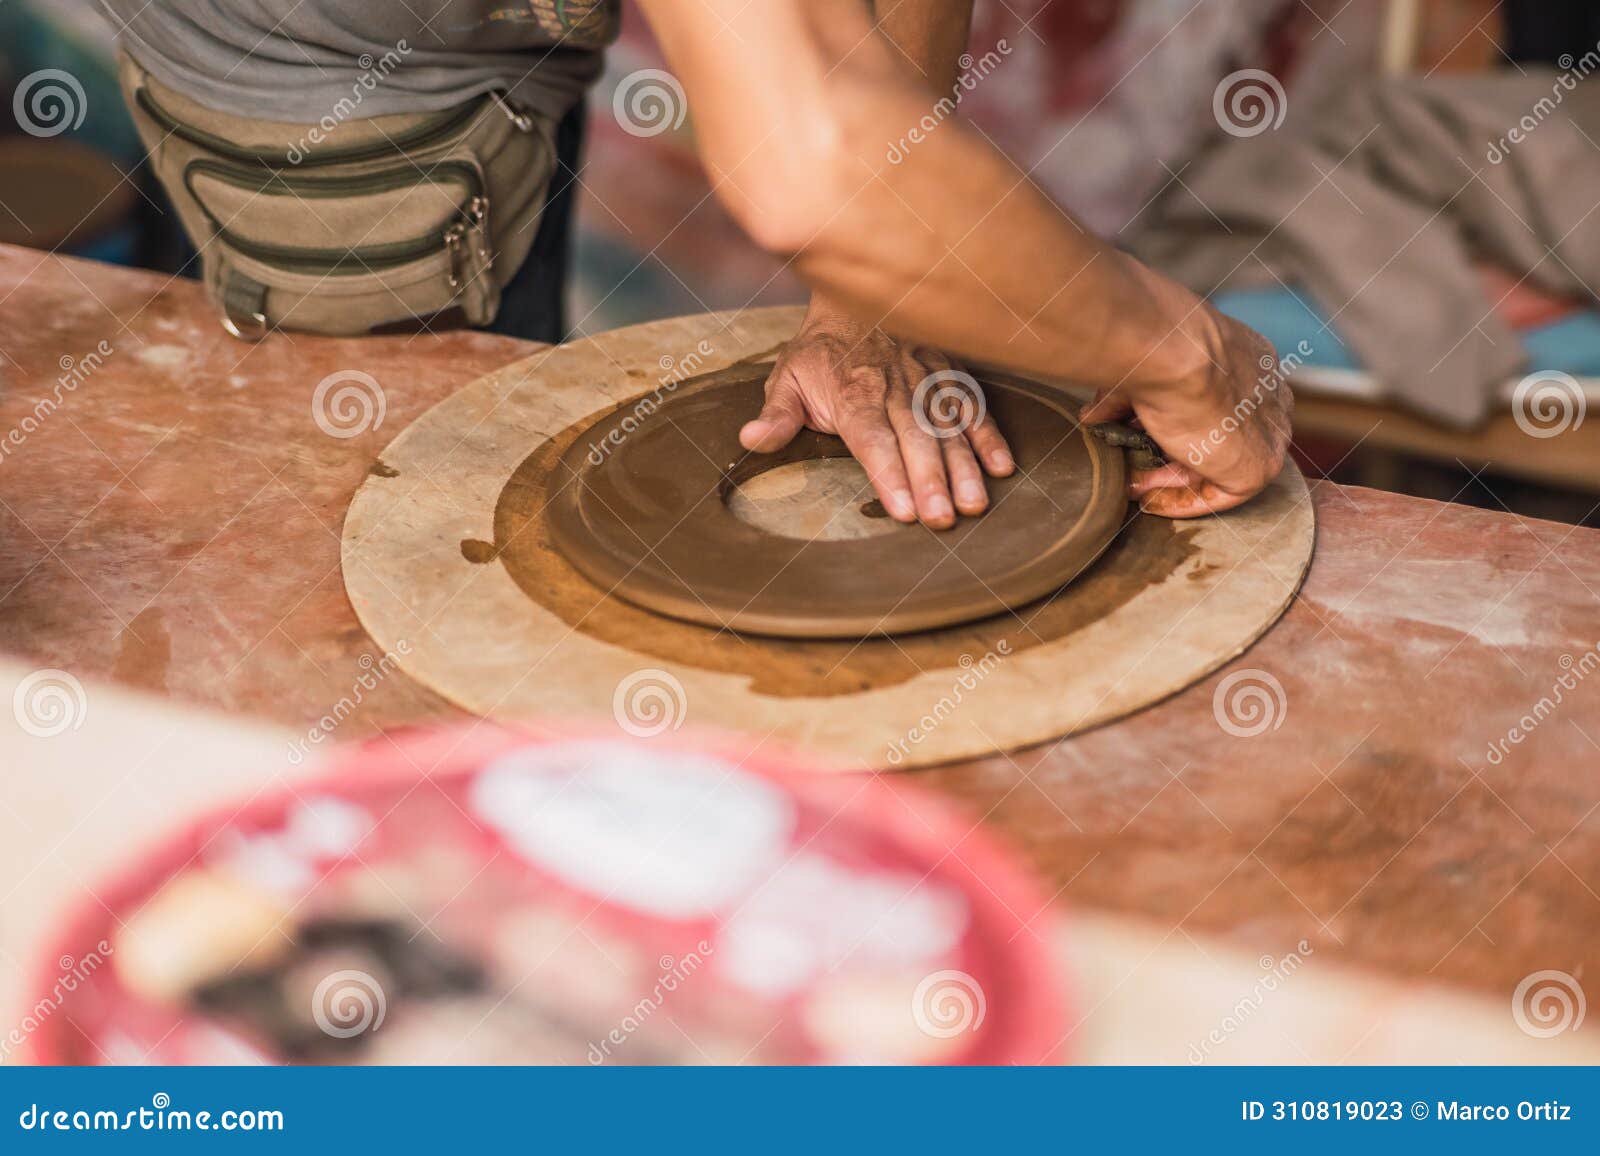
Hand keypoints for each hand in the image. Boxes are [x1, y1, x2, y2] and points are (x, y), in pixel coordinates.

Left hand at [740, 300, 1013, 529]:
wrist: (858, 296)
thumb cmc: (822, 349)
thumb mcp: (788, 377)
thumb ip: (777, 415)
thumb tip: (751, 440)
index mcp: (853, 393)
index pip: (872, 439)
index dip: (888, 474)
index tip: (902, 509)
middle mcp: (895, 388)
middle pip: (915, 439)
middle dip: (930, 481)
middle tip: (942, 519)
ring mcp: (926, 381)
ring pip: (948, 428)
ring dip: (963, 468)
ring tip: (973, 504)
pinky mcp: (950, 375)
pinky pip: (973, 407)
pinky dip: (989, 436)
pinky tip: (1001, 467)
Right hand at [1081, 302, 1292, 517]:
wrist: (1172, 353)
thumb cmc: (1157, 346)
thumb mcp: (1141, 369)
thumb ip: (1125, 396)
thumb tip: (1094, 415)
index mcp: (1247, 358)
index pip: (1220, 399)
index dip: (1178, 422)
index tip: (1138, 435)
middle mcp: (1265, 391)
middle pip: (1220, 434)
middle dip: (1173, 454)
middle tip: (1134, 466)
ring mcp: (1268, 430)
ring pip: (1219, 464)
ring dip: (1172, 478)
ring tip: (1133, 485)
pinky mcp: (1260, 466)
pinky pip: (1222, 495)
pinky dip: (1184, 501)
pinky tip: (1150, 501)